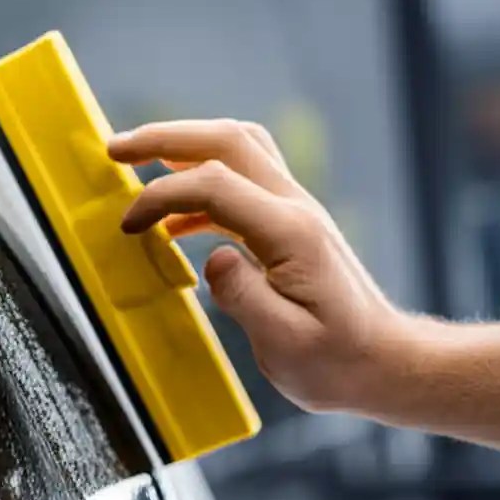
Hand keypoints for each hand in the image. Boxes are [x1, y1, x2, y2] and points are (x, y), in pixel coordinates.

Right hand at [111, 119, 417, 413]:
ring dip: (184, 147)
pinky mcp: (290, 225)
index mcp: (290, 233)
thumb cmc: (336, 362)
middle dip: (165, 137)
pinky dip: (200, 187)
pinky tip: (173, 224)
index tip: (128, 225)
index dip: (161, 195)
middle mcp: (294, 208)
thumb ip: (244, 298)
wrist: (384, 362)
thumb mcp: (285, 344)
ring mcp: (295, 211)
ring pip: (237, 149)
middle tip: (115, 149)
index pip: (213, 184)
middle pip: (226, 140)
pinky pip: (241, 182)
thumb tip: (210, 258)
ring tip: (137, 163)